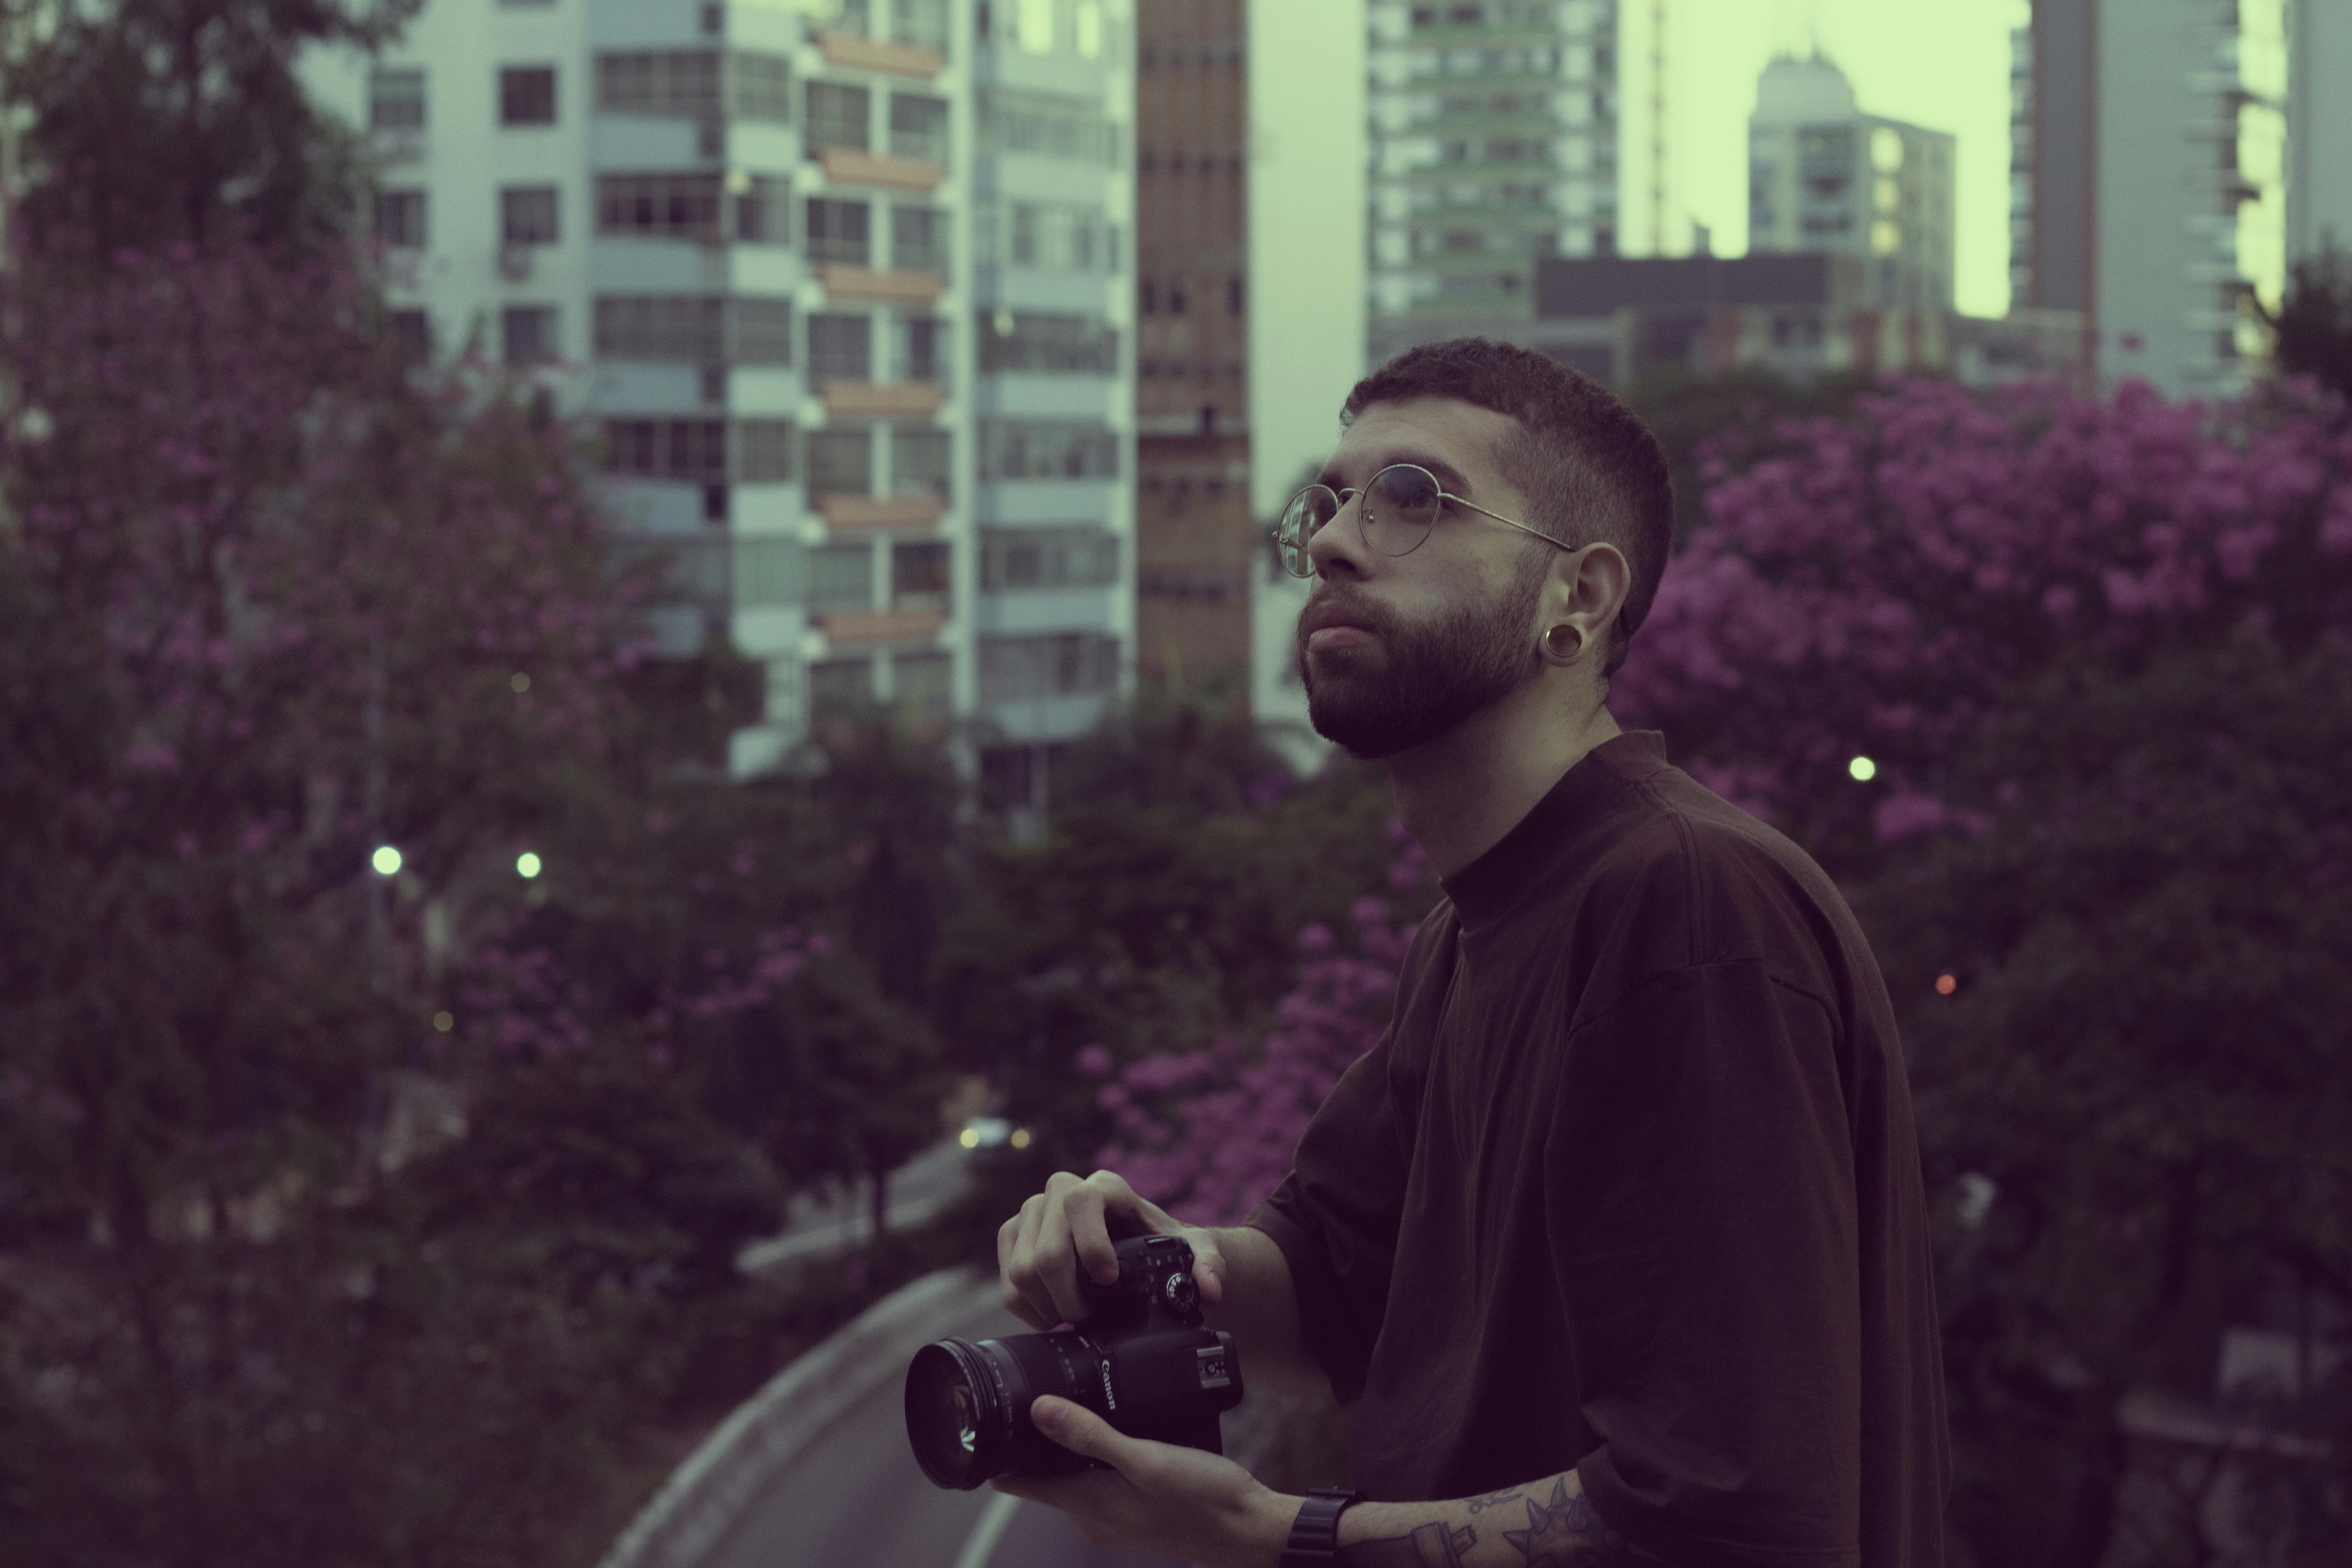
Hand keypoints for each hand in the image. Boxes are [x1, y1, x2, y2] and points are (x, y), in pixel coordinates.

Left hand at [991, 1396, 1295, 1567]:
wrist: (1248, 1530)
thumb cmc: (1201, 1498)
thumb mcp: (1145, 1459)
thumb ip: (1091, 1435)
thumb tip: (1040, 1410)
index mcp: (1086, 1505)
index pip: (1018, 1483)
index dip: (999, 1453)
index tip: (990, 1419)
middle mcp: (1092, 1518)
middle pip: (1044, 1476)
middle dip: (1038, 1440)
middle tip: (1041, 1393)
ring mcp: (1114, 1519)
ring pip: (1074, 1477)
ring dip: (1071, 1447)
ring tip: (1079, 1405)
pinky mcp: (1135, 1514)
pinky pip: (1101, 1483)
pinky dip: (1099, 1459)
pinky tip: (1120, 1434)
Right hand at [998, 1169, 1228, 1329]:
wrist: (1134, 1246)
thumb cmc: (1161, 1245)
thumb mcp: (1193, 1249)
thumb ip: (1209, 1263)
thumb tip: (1209, 1288)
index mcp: (1104, 1187)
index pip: (1081, 1204)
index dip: (1091, 1246)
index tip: (1109, 1282)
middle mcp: (1062, 1189)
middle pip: (1046, 1249)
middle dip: (1069, 1297)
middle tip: (1090, 1317)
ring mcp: (1032, 1211)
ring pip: (1022, 1269)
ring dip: (1048, 1306)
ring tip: (1074, 1317)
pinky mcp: (1013, 1235)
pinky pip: (1007, 1280)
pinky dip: (1028, 1308)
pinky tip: (1053, 1315)